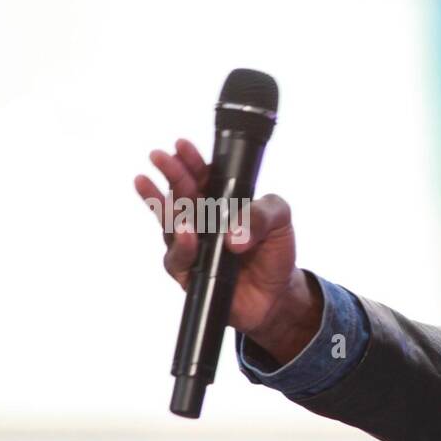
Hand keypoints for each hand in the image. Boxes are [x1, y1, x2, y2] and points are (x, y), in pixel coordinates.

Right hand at [134, 138, 320, 363]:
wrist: (278, 294)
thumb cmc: (274, 251)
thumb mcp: (279, 221)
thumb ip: (262, 215)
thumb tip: (233, 235)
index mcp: (219, 200)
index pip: (201, 175)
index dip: (190, 160)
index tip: (182, 146)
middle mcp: (200, 220)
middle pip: (179, 193)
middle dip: (170, 174)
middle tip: (160, 157)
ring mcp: (190, 245)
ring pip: (171, 224)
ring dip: (167, 208)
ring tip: (168, 198)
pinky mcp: (188, 272)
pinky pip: (177, 258)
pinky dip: (181, 245)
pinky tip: (186, 234)